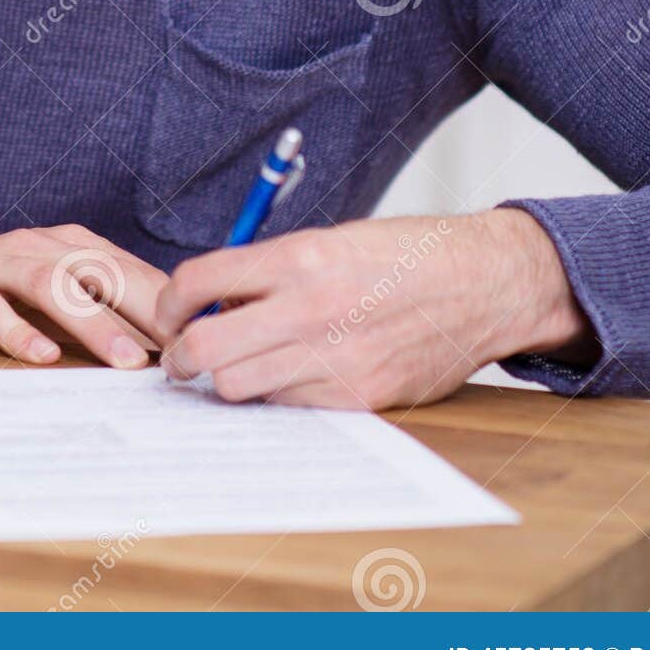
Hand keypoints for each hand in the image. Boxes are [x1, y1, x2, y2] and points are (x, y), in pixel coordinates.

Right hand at [0, 226, 167, 368]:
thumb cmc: (0, 295)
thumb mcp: (56, 299)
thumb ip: (103, 314)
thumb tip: (169, 349)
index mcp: (70, 245)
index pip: (129, 270)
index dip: (166, 303)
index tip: (200, 339)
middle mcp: (37, 245)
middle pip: (98, 271)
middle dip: (143, 310)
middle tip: (178, 351)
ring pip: (51, 284)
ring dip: (92, 323)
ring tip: (124, 361)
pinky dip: (17, 330)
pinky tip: (41, 356)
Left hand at [154, 208, 593, 409]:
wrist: (480, 284)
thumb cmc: (400, 256)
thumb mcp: (327, 241)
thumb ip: (267, 272)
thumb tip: (209, 303)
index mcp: (298, 257)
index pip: (198, 282)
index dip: (169, 302)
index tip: (169, 312)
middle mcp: (310, 308)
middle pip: (205, 348)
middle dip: (179, 356)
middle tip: (179, 356)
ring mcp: (335, 358)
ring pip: (239, 387)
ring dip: (226, 380)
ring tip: (235, 365)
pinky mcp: (359, 396)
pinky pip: (289, 407)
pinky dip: (276, 396)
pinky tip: (287, 377)